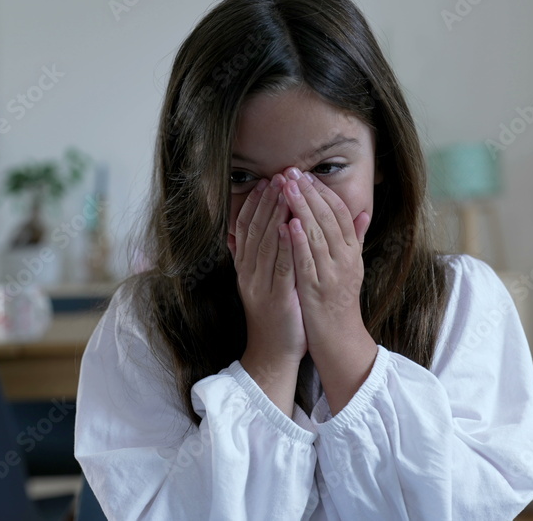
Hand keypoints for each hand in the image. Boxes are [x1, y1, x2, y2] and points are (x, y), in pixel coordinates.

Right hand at [229, 174, 306, 365]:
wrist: (272, 354)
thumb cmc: (274, 317)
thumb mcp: (261, 284)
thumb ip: (255, 259)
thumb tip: (243, 236)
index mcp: (246, 268)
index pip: (246, 228)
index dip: (254, 204)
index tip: (266, 182)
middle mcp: (249, 274)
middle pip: (254, 230)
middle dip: (266, 201)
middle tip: (277, 177)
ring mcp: (260, 286)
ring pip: (265, 244)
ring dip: (275, 215)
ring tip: (284, 192)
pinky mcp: (276, 299)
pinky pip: (280, 267)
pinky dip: (284, 246)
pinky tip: (289, 227)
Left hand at [280, 168, 370, 350]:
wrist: (340, 339)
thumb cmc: (341, 302)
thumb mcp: (353, 267)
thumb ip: (356, 239)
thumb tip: (364, 213)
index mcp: (353, 252)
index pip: (340, 213)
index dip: (323, 192)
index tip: (306, 174)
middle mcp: (346, 259)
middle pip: (328, 218)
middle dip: (309, 192)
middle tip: (291, 171)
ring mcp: (332, 274)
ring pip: (317, 234)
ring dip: (301, 208)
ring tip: (287, 187)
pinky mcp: (317, 289)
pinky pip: (307, 261)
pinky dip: (299, 241)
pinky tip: (288, 223)